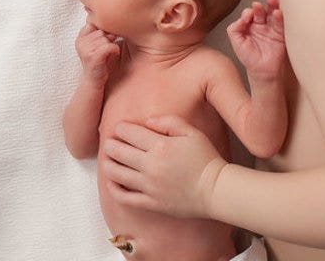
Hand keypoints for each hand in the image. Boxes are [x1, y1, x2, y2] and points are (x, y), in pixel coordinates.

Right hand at [74, 21, 119, 83]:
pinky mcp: (94, 57)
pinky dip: (115, 50)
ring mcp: (86, 49)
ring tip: (107, 54)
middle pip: (102, 31)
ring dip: (111, 45)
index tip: (103, 41)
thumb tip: (112, 19)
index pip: (94, 23)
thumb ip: (99, 32)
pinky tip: (114, 54)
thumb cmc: (98, 61)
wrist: (93, 81)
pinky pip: (110, 46)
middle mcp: (81, 42)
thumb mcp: (95, 44)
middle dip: (108, 39)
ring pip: (107, 38)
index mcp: (80, 38)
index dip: (102, 31)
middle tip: (105, 49)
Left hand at [101, 115, 226, 217]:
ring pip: (115, 173)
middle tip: (111, 142)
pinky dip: (113, 188)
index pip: (127, 132)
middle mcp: (151, 166)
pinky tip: (112, 181)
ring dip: (107, 163)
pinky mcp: (151, 203)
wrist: (217, 190)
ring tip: (109, 159)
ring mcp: (149, 186)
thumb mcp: (192, 132)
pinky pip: (124, 197)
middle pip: (116, 151)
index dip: (120, 128)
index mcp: (160, 146)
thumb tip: (146, 121)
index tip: (121, 129)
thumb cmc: (206, 159)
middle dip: (110, 144)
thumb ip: (168, 121)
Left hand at [227, 0, 285, 80]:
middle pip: (261, 10)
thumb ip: (234, 29)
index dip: (247, 13)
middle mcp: (261, 24)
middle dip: (260, 6)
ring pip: (272, 13)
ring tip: (271, 0)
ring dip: (272, 6)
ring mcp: (271, 28)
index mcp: (249, 25)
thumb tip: (240, 19)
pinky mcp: (280, 34)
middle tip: (257, 5)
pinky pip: (281, 24)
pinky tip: (278, 13)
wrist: (261, 71)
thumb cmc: (248, 57)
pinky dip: (280, 18)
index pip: (249, 13)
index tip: (247, 18)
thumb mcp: (236, 42)